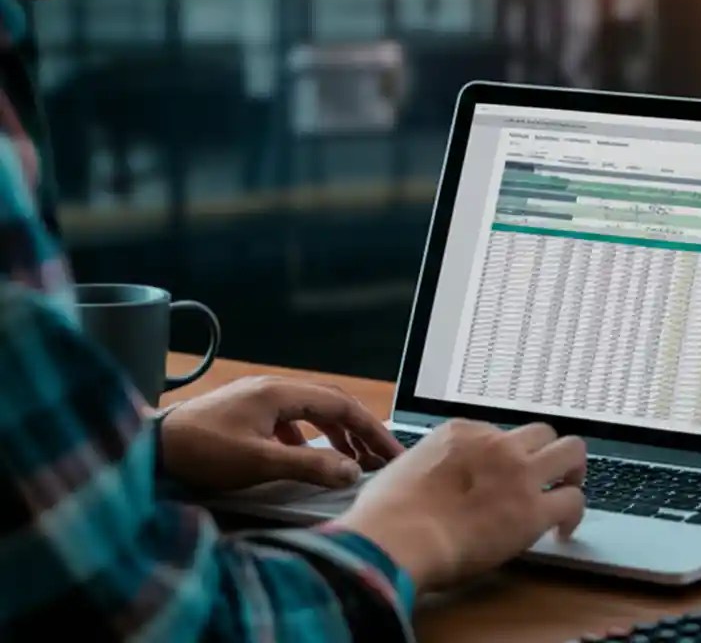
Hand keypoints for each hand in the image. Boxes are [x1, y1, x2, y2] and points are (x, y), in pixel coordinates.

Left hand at [159, 376, 403, 491]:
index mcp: (281, 393)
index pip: (342, 405)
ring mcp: (258, 398)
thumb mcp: (260, 462)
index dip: (372, 430)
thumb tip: (352, 471)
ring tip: (353, 460)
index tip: (392, 453)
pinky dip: (310, 438)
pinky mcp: (246, 412)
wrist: (148, 447)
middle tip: (381, 457)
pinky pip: (291, 420)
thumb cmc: (201, 452)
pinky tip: (308, 457)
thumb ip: (310, 466)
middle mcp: (273, 388)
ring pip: (311, 411)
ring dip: (336, 434)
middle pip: (331, 404)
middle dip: (360, 431)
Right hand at [336, 419, 586, 590]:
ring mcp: (519, 474)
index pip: (498, 434)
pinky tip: (562, 531)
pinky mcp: (533, 510)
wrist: (396, 537)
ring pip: (571, 452)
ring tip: (565, 493)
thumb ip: (428, 467)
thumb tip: (428, 482)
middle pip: (543, 433)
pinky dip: (572, 515)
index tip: (499, 477)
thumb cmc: (385, 514)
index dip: (504, 457)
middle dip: (547, 452)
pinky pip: (573, 501)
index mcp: (462, 432)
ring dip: (572, 471)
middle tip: (546, 477)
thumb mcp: (403, 469)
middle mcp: (496, 445)